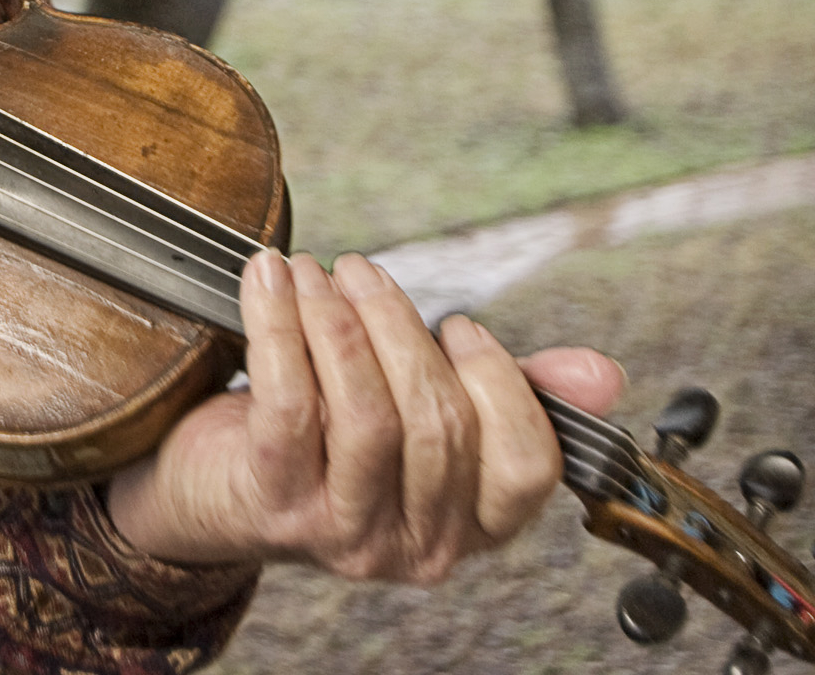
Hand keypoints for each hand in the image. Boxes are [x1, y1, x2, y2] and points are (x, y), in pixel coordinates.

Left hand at [106, 249, 624, 580]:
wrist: (211, 488)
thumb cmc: (330, 436)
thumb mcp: (423, 413)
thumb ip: (512, 392)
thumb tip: (603, 374)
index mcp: (473, 525)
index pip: (527, 465)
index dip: (500, 383)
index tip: (458, 324)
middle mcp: (419, 545)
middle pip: (438, 424)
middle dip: (399, 327)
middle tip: (362, 270)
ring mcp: (346, 532)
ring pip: (368, 417)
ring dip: (340, 324)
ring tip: (318, 273)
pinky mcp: (275, 505)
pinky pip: (290, 405)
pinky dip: (279, 327)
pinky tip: (271, 280)